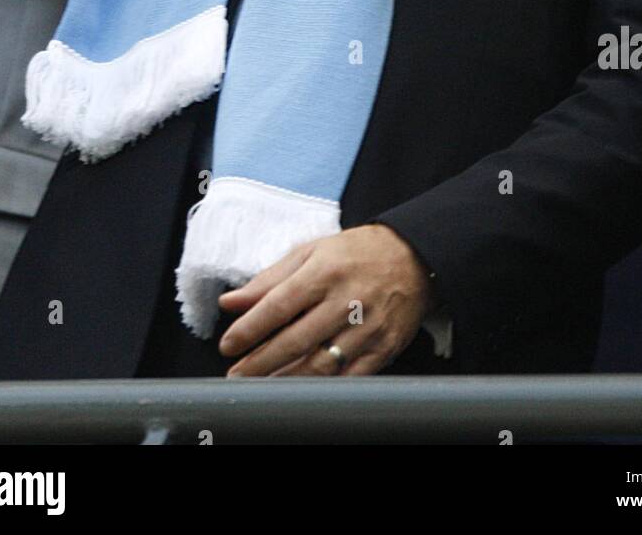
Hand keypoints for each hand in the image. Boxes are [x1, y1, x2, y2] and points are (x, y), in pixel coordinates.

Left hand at [217, 224, 435, 376]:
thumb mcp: (311, 252)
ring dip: (287, 379)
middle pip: (296, 340)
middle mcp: (346, 300)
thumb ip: (269, 279)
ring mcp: (368, 327)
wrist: (414, 257)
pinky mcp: (385, 347)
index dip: (249, 329)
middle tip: (236, 375)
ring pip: (321, 364)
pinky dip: (325, 386)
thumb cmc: (357, 253)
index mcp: (325, 271)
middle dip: (260, 363)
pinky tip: (303, 389)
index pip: (278, 305)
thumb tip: (231, 302)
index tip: (228, 345)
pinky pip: (350, 377)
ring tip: (263, 386)